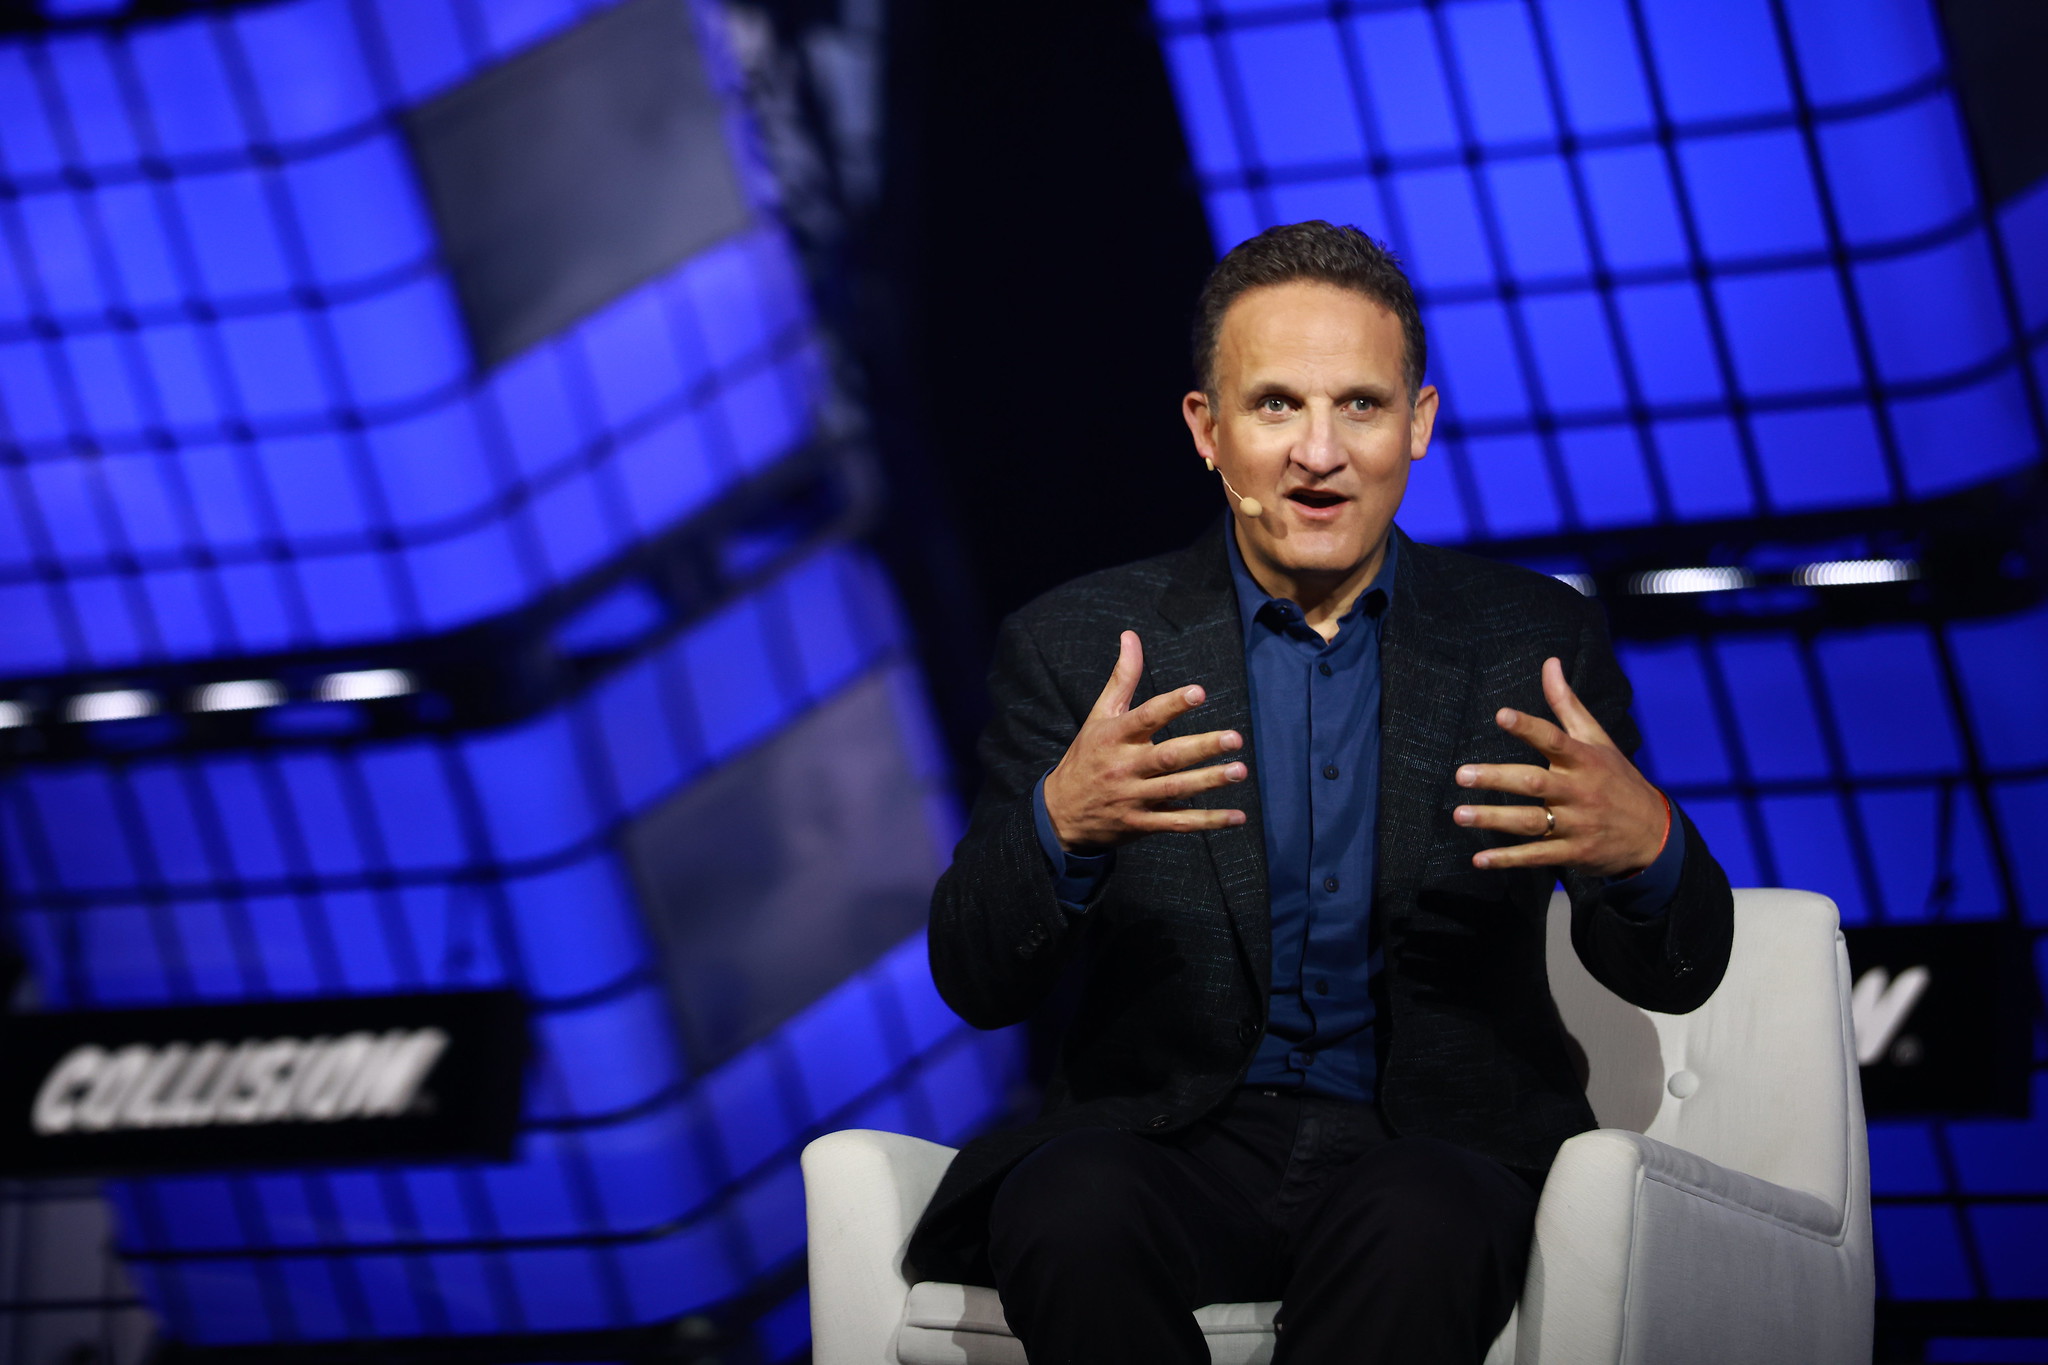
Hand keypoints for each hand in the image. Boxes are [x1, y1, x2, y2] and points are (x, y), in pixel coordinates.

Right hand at [1043, 631, 1249, 851]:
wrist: (1060, 813)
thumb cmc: (1087, 756)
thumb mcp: (1099, 716)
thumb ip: (1121, 678)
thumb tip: (1131, 636)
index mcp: (1116, 736)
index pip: (1146, 717)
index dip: (1173, 705)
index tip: (1199, 692)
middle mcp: (1125, 766)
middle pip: (1168, 756)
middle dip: (1202, 747)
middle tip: (1235, 738)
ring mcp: (1134, 798)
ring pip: (1176, 790)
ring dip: (1209, 781)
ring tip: (1240, 771)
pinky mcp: (1141, 824)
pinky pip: (1178, 823)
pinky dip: (1208, 821)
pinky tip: (1237, 816)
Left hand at [1452, 657, 1667, 877]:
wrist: (1654, 833)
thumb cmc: (1616, 778)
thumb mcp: (1597, 739)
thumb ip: (1567, 704)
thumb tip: (1550, 663)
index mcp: (1584, 760)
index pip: (1554, 739)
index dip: (1528, 727)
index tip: (1501, 716)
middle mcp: (1579, 791)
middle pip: (1534, 783)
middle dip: (1496, 779)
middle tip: (1461, 775)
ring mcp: (1576, 824)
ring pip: (1530, 822)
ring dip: (1493, 819)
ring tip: (1460, 814)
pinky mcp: (1573, 852)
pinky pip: (1537, 856)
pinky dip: (1508, 859)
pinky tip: (1480, 859)